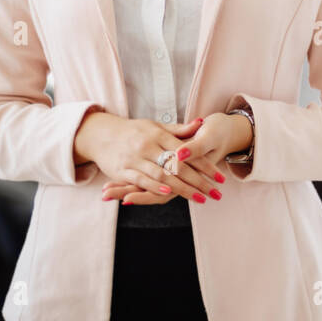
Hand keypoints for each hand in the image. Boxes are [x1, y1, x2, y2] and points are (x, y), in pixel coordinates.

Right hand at [74, 112, 219, 205]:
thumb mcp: (156, 126)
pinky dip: (155, 186)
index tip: (220, 177)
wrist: (101, 134)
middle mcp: (148, 146)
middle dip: (198, 181)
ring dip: (182, 188)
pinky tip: (169, 192)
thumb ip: (179, 129)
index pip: (187, 152)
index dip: (204, 165)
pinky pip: (141, 180)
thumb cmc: (134, 131)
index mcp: (159, 135)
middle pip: (178, 166)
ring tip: (199, 197)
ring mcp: (135, 158)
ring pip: (162, 174)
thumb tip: (201, 122)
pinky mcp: (123, 170)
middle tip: (215, 193)